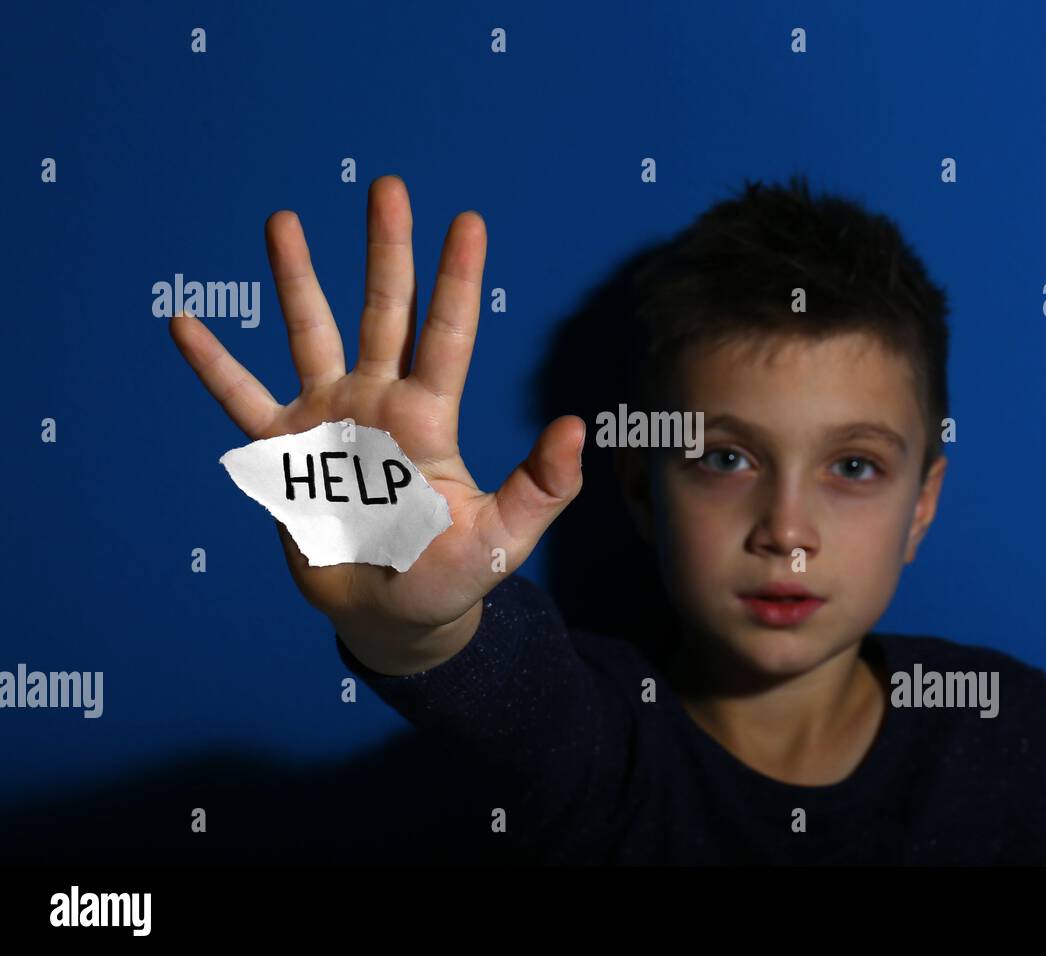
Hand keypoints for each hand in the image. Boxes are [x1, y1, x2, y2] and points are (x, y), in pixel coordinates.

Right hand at [169, 176, 584, 669]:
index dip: (457, 278)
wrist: (392, 615)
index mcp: (430, 417)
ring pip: (311, 334)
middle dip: (386, 250)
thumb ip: (541, 487)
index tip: (468, 219)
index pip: (447, 333)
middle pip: (383, 311)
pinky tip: (185, 323)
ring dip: (297, 279)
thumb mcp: (502, 537)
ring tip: (283, 219)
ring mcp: (329, 421)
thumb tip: (576, 425)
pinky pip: (241, 403)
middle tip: (387, 186)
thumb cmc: (452, 576)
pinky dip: (214, 366)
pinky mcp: (285, 453)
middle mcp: (379, 402)